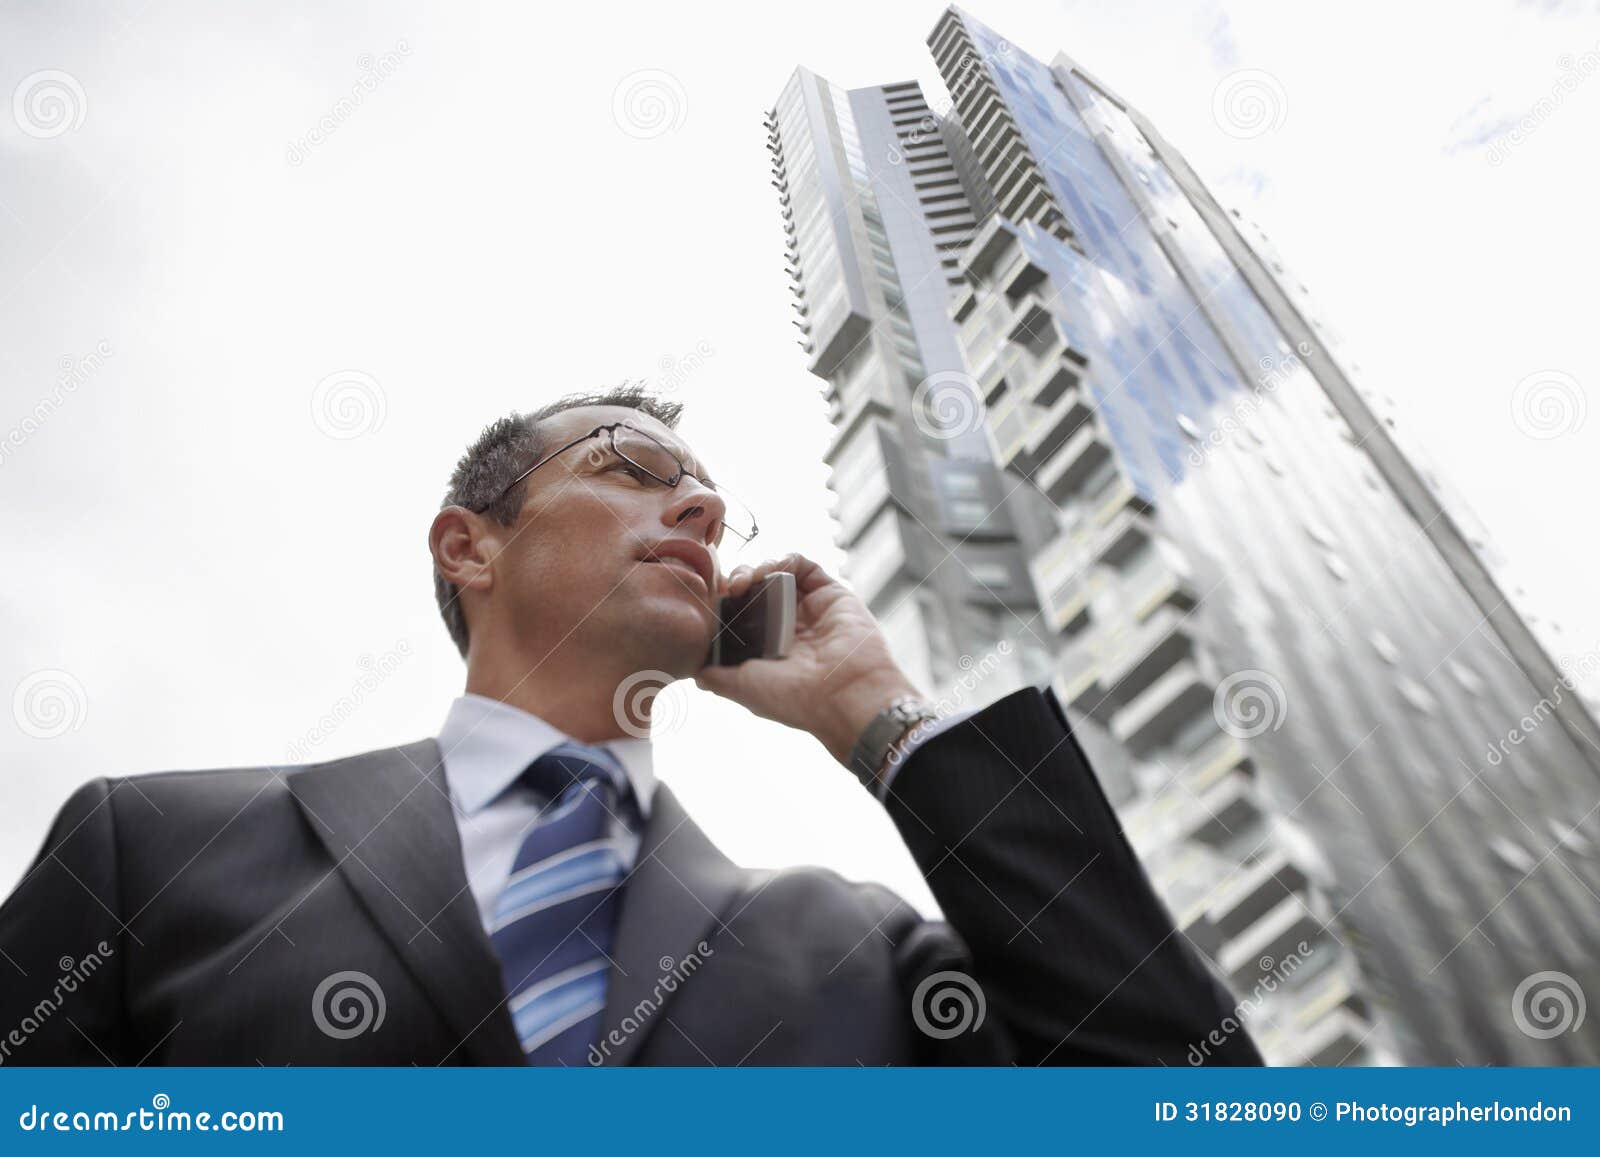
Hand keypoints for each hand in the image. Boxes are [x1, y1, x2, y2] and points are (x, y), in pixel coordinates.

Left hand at [694, 553, 923, 767]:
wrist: (844, 694)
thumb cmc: (795, 698)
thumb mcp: (745, 689)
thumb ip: (719, 677)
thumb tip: (696, 674)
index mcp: (772, 651)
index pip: (743, 617)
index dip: (726, 603)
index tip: (711, 600)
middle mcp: (791, 628)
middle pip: (758, 591)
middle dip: (738, 582)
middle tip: (729, 587)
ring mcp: (811, 610)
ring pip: (778, 575)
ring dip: (757, 568)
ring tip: (746, 579)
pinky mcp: (831, 593)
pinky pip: (805, 566)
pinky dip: (785, 560)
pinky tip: (771, 569)